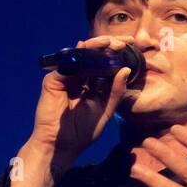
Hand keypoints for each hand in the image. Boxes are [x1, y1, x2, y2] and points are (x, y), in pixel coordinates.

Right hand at [30, 35, 135, 162]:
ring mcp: (66, 77)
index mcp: (92, 86)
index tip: (132, 45)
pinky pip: (68, 63)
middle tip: (123, 42)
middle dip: (109, 45)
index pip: (105, 65)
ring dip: (97, 46)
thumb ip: (116, 91)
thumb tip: (126, 69)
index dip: (117, 54)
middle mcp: (79, 78)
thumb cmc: (82, 132)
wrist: (61, 145)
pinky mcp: (53, 79)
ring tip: (111, 42)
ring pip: (81, 55)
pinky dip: (80, 55)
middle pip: (94, 56)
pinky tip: (92, 51)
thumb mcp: (106, 110)